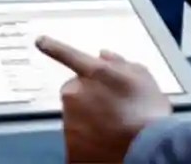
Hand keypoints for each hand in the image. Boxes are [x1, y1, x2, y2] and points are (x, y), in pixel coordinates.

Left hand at [36, 36, 171, 162]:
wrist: (147, 148)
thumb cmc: (150, 114)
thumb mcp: (143, 78)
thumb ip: (120, 63)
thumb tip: (104, 55)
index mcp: (94, 72)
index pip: (68, 54)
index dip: (53, 47)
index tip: (41, 41)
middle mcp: (76, 91)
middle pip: (76, 90)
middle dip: (89, 96)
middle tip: (112, 109)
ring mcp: (70, 117)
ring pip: (75, 114)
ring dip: (89, 118)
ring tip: (114, 127)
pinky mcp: (70, 141)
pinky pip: (76, 137)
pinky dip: (87, 140)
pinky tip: (105, 142)